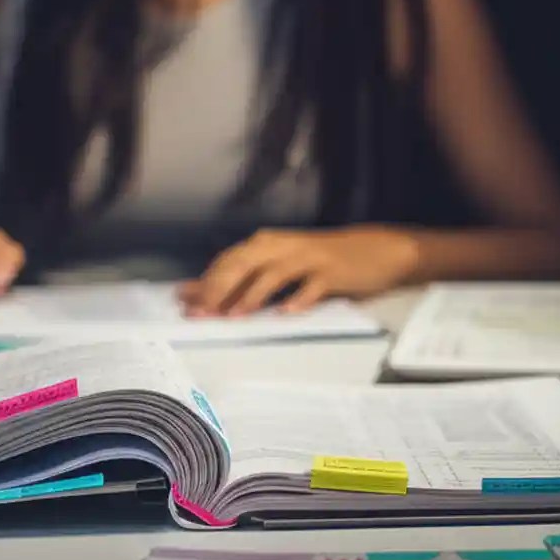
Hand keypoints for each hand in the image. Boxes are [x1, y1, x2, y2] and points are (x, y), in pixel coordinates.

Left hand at [180, 226, 419, 316]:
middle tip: (200, 312)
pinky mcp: (332, 271)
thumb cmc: (322, 260)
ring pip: (274, 274)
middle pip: (244, 264)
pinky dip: (299, 299)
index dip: (205, 281)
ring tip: (234, 316)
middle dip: (219, 289)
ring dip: (252, 295)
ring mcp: (309, 258)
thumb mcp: (284, 263)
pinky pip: (312, 286)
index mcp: (268, 244)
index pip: (229, 261)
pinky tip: (287, 313)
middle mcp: (284, 246)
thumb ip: (249, 277)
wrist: (376, 249)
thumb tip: (209, 295)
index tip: (184, 302)